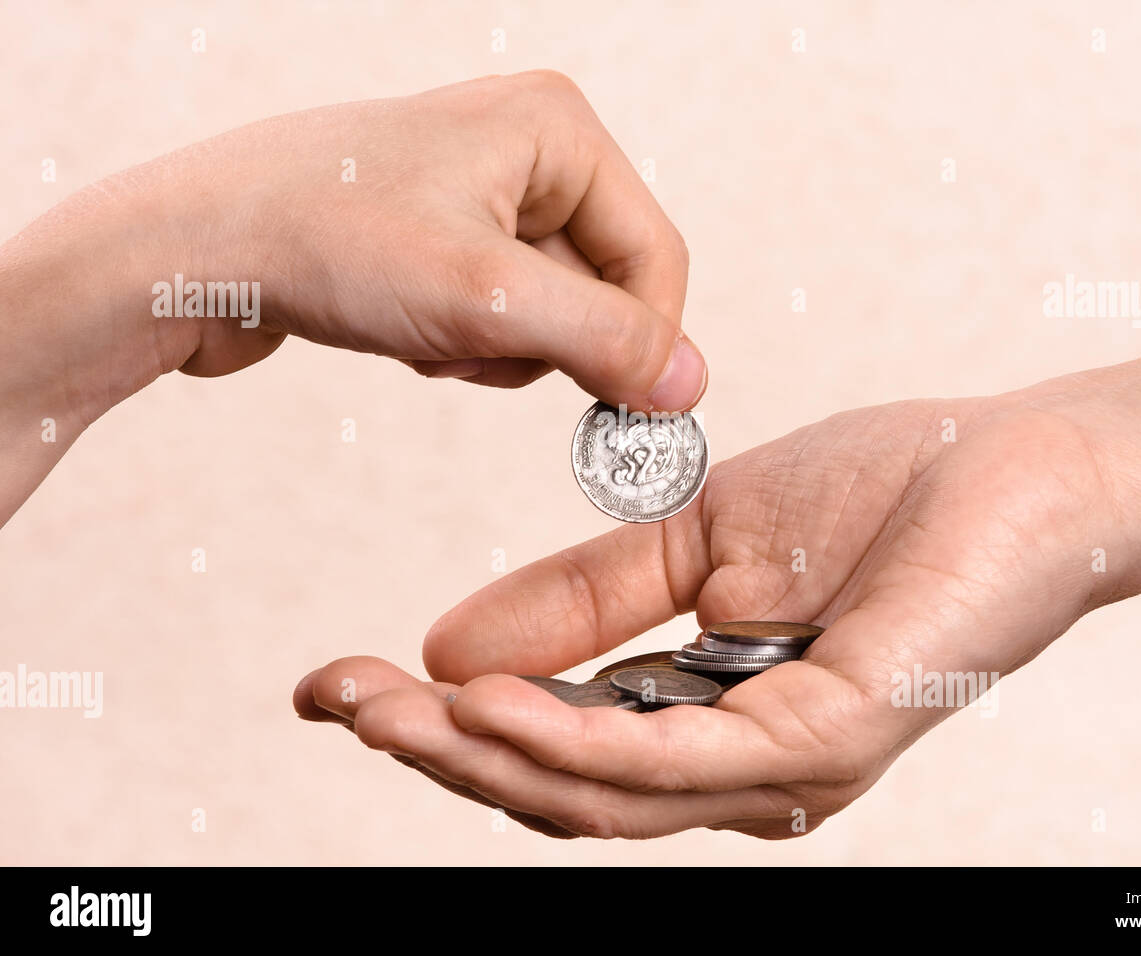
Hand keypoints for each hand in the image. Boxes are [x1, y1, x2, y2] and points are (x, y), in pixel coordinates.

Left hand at [0, 71, 704, 523]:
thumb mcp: (487, 301)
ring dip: (502, 349)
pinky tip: (406, 332)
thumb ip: (604, 341)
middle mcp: (528, 146)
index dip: (644, 344)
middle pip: (604, 285)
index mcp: (558, 128)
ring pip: (550, 310)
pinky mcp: (441, 233)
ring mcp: (481, 189)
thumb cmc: (326, 242)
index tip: (623, 418)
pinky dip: (466, 343)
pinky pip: (499, 313)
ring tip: (431, 334)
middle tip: (480, 348)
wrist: (187, 249)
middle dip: (547, 342)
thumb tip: (691, 384)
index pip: (656, 256)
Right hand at [295, 388, 1131, 837]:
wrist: (1024, 461)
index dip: (440, 719)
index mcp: (706, 716)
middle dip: (438, 749)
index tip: (341, 680)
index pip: (552, 742)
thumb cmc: (885, 495)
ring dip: (484, 753)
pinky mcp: (830, 742)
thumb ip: (583, 597)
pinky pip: (681, 761)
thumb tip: (453, 645)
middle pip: (560, 788)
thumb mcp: (695, 537)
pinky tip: (499, 706)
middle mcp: (740, 767)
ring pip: (604, 792)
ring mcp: (786, 768)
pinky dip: (578, 739)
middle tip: (337, 700)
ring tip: (389, 707)